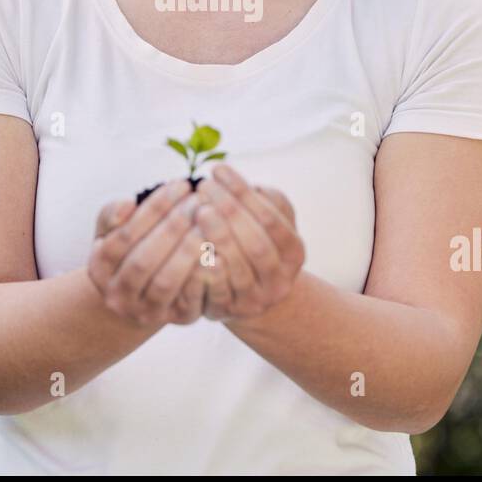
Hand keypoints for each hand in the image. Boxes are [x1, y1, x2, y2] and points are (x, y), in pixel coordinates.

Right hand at [87, 179, 209, 328]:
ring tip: (209, 220)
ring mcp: (148, 312)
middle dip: (173, 227)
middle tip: (198, 200)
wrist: (143, 295)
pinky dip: (206, 274)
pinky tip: (220, 247)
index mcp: (100, 268)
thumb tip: (127, 204)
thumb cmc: (130, 249)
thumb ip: (112, 214)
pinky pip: (193, 299)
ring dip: (190, 249)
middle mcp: (119, 296)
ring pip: (167, 282)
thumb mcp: (112, 230)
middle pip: (144, 260)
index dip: (154, 209)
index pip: (125, 236)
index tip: (181, 184)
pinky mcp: (179, 319)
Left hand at [190, 165, 304, 321]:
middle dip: (230, 211)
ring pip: (238, 269)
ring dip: (216, 237)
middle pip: (256, 244)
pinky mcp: (229, 312)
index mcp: (293, 251)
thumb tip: (245, 185)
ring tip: (196, 209)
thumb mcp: (270, 219)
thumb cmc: (254, 240)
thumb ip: (266, 199)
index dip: (243, 192)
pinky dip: (203, 268)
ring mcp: (255, 299)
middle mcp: (280, 278)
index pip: (271, 217)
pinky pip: (215, 291)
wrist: (250, 293)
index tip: (218, 169)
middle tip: (203, 186)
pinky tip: (188, 244)